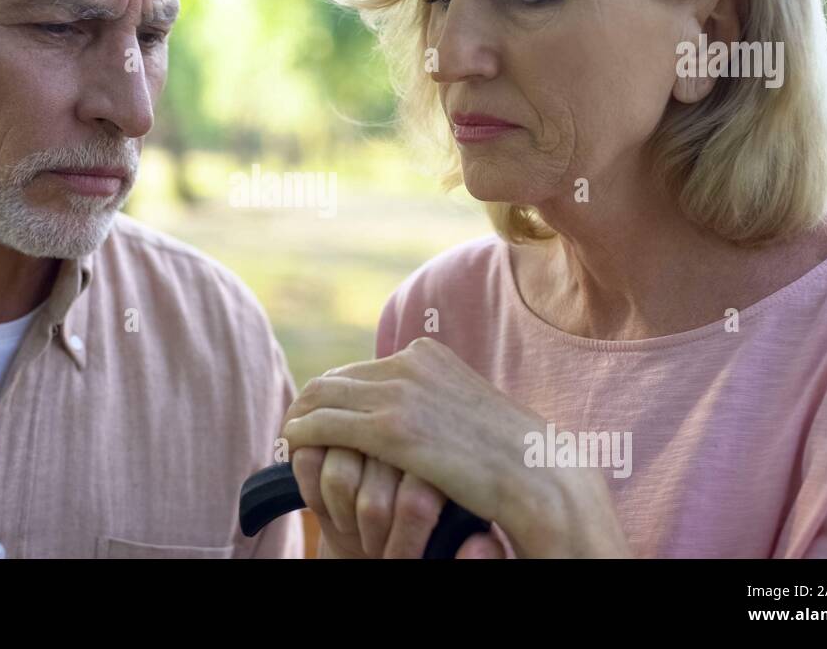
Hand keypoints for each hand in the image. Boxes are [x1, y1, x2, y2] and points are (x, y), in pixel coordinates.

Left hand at [283, 337, 630, 557]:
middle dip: (310, 403)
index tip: (319, 415)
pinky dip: (302, 433)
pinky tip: (294, 446)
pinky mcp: (389, 428)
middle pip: (334, 378)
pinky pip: (324, 424)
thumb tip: (410, 410)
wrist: (535, 472)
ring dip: (300, 417)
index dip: (333, 394)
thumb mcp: (465, 409)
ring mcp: (398, 392)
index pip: (359, 369)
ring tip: (291, 439)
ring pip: (321, 396)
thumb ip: (432, 400)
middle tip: (295, 427)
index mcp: (425, 354)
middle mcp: (408, 363)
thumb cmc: (505, 454)